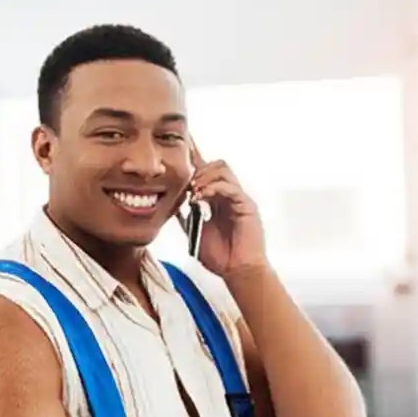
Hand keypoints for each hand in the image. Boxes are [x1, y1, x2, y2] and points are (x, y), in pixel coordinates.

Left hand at [180, 140, 267, 279]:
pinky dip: (214, 188)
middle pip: (213, 163)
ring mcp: (238, 198)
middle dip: (196, 168)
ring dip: (204, 176)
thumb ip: (185, 214)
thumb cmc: (220, 256)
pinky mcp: (247, 205)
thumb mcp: (193, 230)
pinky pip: (231, 187)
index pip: (204, 171)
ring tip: (193, 190)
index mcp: (216, 198)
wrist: (237, 272)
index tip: (180, 144)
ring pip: (222, 169)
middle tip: (184, 183)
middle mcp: (228, 194)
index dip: (193, 156)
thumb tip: (170, 202)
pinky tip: (202, 197)